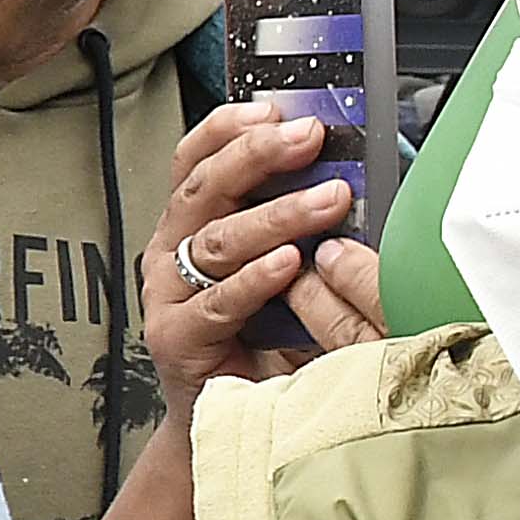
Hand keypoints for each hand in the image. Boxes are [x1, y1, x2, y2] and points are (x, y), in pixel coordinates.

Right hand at [145, 107, 386, 419]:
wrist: (233, 411)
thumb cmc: (262, 334)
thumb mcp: (282, 264)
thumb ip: (297, 222)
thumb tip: (350, 172)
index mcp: (191, 224)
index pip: (194, 159)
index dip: (227, 129)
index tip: (272, 108)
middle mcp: (172, 251)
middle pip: (204, 188)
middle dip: (257, 156)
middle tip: (309, 138)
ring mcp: (169, 294)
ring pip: (216, 240)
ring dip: (276, 215)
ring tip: (328, 201)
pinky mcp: (178, 337)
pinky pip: (219, 302)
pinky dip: (255, 280)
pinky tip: (289, 265)